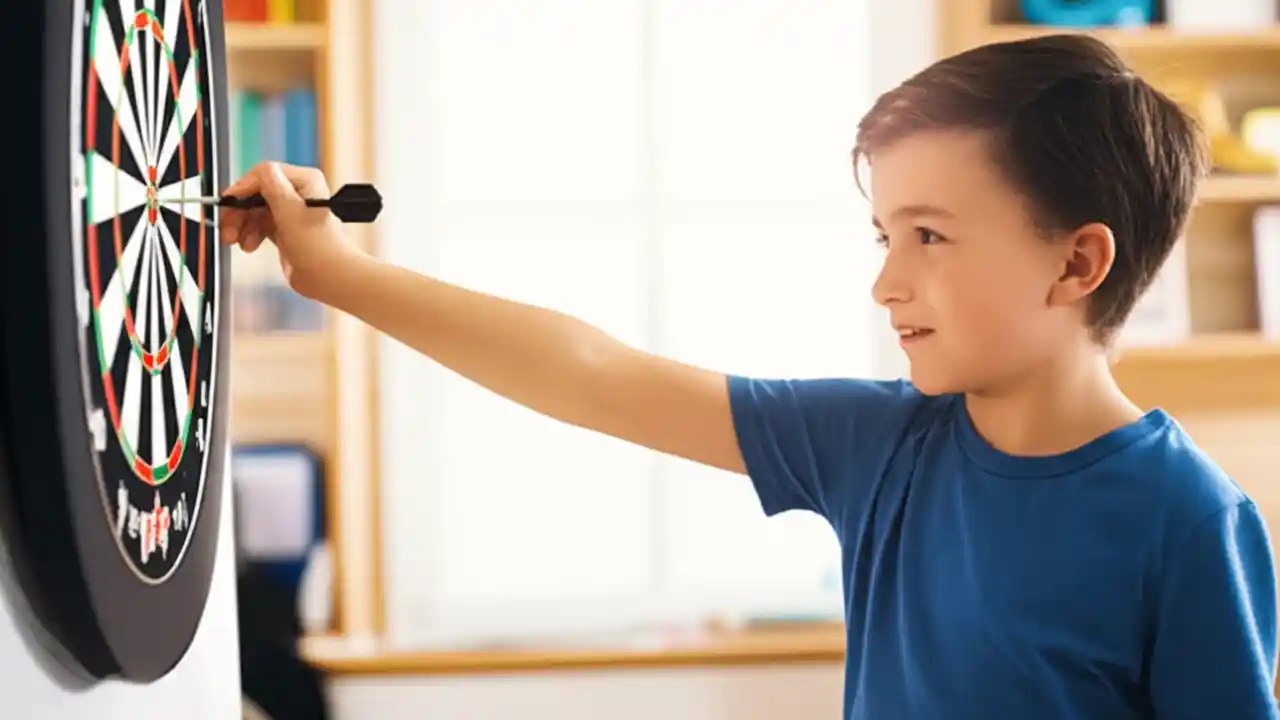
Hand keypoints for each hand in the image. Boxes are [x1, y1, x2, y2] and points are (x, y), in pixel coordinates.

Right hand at [220, 162, 362, 298]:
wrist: (329, 277)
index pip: (265, 174)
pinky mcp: (285, 229)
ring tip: (236, 241)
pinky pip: (258, 225)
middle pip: (256, 193)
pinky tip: (248, 245)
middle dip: (239, 210)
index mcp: (304, 181)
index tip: (228, 202)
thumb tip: (261, 170)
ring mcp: (290, 212)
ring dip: (241, 225)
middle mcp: (298, 193)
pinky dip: (250, 234)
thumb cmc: (320, 247)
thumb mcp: (291, 211)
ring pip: (254, 210)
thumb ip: (273, 187)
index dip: (243, 188)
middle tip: (227, 226)